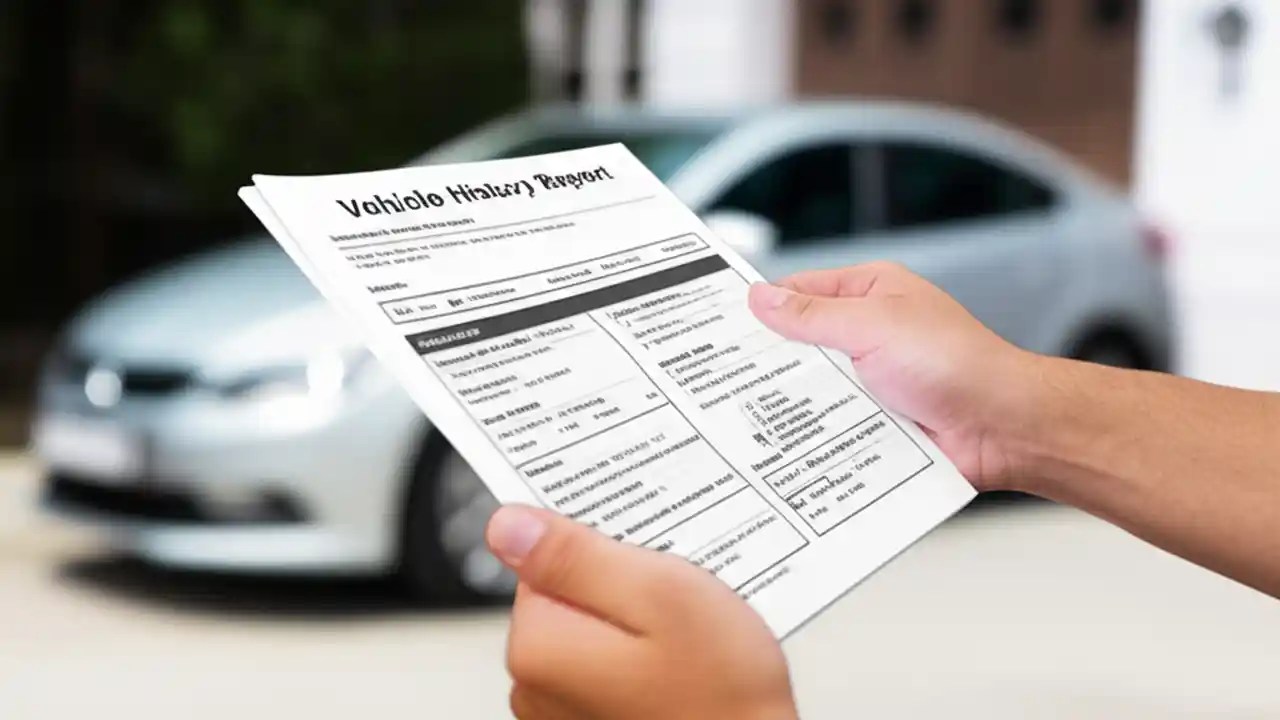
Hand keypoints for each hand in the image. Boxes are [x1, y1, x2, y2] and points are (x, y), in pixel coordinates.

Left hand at [486, 505, 797, 719]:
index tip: (650, 565)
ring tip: (689, 641)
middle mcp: (534, 687)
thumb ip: (576, 556)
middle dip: (622, 587)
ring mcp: (560, 715)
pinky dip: (642, 658)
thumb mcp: (659, 594)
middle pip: (567, 594)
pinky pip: (608, 666)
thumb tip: (508, 525)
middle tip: (680, 604)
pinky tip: (683, 668)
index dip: (606, 549)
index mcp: (539, 645)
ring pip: (593, 629)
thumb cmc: (722, 695)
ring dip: (637, 624)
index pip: (545, 557)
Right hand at [748, 262, 1037, 490]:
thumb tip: (761, 298)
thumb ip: (812, 316)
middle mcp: (870, 333)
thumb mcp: (873, 326)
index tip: (719, 325)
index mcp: (871, 293)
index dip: (762, 306)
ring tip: (742, 414)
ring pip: (815, 388)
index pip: (800, 291)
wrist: (1004, 428)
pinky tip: (785, 444)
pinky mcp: (877, 421)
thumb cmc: (956, 363)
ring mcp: (873, 380)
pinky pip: (834, 424)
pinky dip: (816, 433)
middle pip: (802, 344)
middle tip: (719, 376)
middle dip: (771, 361)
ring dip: (794, 402)